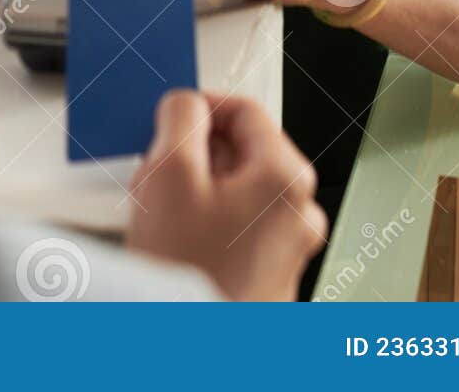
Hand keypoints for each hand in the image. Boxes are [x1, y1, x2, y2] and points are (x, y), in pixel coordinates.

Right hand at [127, 91, 326, 300]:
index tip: (173, 115)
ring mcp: (289, 252)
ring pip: (238, 194)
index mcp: (286, 178)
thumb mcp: (168, 173)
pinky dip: (207, 227)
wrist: (185, 355)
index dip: (202, 106)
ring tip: (160, 218)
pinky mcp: (270, 282)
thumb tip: (187, 104)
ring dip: (197, 193)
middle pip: (243, 154)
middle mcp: (300, 214)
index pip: (245, 110)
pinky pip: (239, 232)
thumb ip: (181, 118)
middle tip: (158, 175)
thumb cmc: (186, 275)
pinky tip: (174, 248)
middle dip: (196, 157)